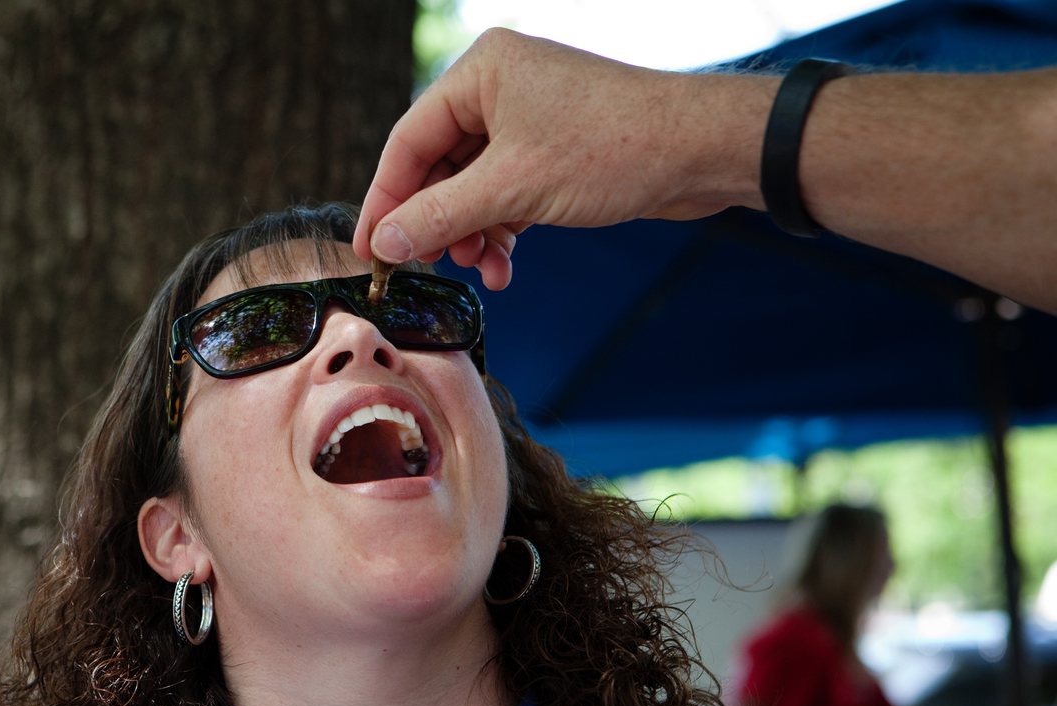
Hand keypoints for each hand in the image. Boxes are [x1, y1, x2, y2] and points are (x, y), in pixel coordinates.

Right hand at [354, 29, 771, 289]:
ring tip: (481, 269)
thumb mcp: (513, 189)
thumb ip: (439, 216)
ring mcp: (529, 119)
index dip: (385, 198)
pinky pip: (506, 192)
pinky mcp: (554, 150)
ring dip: (473, 233)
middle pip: (440, 166)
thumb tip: (385, 241)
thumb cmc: (614, 148)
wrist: (700, 152)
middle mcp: (500, 88)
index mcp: (481, 72)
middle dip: (438, 222)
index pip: (409, 140)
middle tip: (428, 266)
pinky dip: (502, 229)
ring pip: (474, 186)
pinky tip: (505, 264)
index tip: (370, 248)